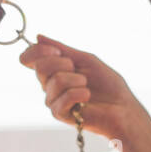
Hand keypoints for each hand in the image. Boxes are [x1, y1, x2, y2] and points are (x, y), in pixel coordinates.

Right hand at [19, 33, 139, 146]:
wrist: (122, 106)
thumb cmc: (107, 84)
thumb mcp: (85, 59)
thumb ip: (62, 49)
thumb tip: (38, 37)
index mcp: (53, 70)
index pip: (29, 59)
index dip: (37, 51)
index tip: (55, 51)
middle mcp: (49, 85)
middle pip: (40, 67)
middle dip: (62, 63)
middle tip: (77, 69)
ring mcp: (53, 100)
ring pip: (55, 82)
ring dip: (77, 80)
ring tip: (87, 86)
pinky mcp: (60, 114)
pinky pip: (63, 98)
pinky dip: (79, 93)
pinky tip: (87, 97)